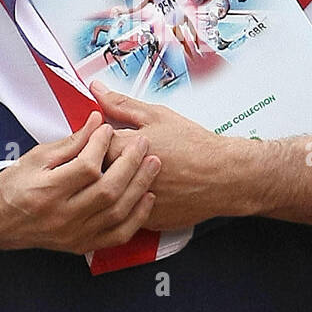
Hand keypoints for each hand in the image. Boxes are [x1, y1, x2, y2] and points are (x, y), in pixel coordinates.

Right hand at [0, 111, 161, 254]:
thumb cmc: (16, 185)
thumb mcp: (37, 157)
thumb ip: (71, 142)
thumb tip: (97, 121)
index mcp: (46, 192)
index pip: (85, 167)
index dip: (101, 145)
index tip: (108, 128)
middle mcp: (62, 216)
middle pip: (107, 191)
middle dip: (131, 164)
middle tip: (144, 143)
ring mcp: (74, 234)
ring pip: (117, 213)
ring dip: (139, 187)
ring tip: (153, 164)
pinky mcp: (82, 244)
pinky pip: (117, 235)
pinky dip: (136, 217)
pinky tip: (146, 197)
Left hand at [90, 80, 243, 231]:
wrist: (223, 176)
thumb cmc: (195, 146)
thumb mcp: (157, 116)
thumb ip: (121, 104)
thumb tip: (98, 91)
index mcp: (123, 149)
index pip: (88, 144)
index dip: (93, 138)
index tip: (103, 137)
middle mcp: (125, 179)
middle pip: (93, 172)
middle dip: (99, 162)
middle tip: (116, 155)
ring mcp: (134, 203)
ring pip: (109, 196)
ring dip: (112, 184)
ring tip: (128, 173)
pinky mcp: (146, 221)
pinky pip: (126, 214)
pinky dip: (130, 202)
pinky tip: (144, 190)